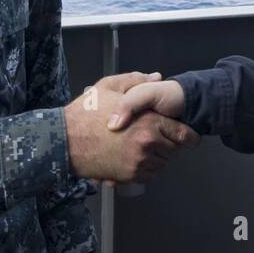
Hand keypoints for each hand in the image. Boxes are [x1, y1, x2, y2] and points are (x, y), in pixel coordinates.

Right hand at [64, 72, 198, 182]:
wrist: (63, 141)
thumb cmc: (85, 113)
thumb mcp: (108, 87)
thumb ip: (135, 80)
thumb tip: (156, 77)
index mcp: (148, 121)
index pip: (183, 134)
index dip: (189, 136)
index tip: (190, 138)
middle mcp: (147, 143)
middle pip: (174, 150)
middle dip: (168, 144)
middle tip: (154, 138)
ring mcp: (138, 162)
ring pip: (162, 164)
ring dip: (157, 157)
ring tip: (141, 148)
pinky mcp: (129, 176)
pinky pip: (149, 175)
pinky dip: (146, 169)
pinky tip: (133, 158)